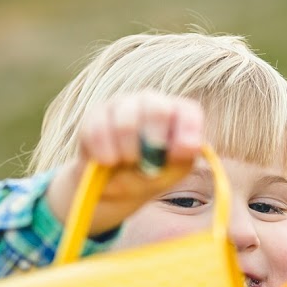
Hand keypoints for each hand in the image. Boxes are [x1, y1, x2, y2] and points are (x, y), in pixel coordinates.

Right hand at [46, 91, 203, 234]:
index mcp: (178, 114)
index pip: (188, 111)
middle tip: (149, 164)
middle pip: (157, 109)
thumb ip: (182, 158)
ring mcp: (123, 104)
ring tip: (127, 163)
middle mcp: (152, 101)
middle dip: (154, 142)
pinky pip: (99, 130)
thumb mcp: (172, 172)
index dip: (186, 131)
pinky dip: (105, 152)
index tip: (179, 154)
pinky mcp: (97, 115)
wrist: (115, 185)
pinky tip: (108, 161)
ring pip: (126, 121)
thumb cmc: (151, 174)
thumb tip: (189, 146)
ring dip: (128, 151)